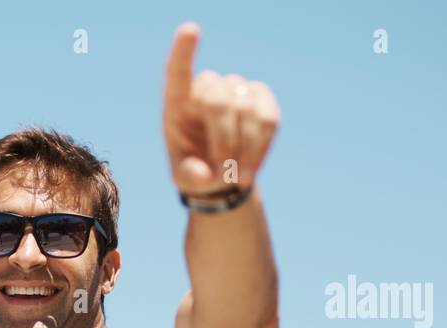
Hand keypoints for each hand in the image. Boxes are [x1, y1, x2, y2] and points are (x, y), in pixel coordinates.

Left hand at [162, 22, 279, 194]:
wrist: (220, 173)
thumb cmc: (195, 171)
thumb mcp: (184, 179)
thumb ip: (188, 176)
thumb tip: (203, 173)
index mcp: (178, 103)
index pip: (178, 71)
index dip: (184, 51)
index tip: (190, 30)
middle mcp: (206, 88)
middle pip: (218, 101)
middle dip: (223, 141)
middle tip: (225, 174)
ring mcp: (235, 88)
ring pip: (246, 111)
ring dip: (244, 149)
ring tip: (237, 178)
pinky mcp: (261, 97)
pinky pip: (269, 118)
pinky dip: (262, 146)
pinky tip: (252, 167)